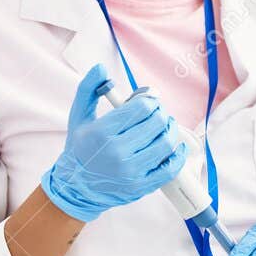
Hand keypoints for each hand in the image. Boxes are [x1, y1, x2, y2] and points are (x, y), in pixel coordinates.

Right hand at [40, 65, 186, 222]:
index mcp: (102, 132)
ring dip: (170, 130)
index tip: (150, 98)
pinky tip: (178, 147)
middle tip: (157, 111)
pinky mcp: (141, 186)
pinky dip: (179, 156)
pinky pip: (170, 169)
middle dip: (160, 112)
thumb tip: (101, 68)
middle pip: (156, 123)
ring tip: (165, 125)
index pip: (141, 108)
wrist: (76, 187)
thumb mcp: (79, 116)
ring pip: (165, 144)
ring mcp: (131, 172)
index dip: (150, 99)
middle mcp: (117, 153)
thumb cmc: (79, 148)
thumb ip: (88, 89)